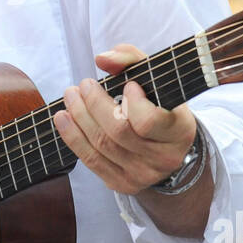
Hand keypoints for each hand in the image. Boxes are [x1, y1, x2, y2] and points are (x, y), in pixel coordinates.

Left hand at [52, 43, 197, 194]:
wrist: (165, 146)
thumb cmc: (158, 104)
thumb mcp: (155, 78)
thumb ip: (131, 59)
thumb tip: (102, 59)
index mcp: (179, 131)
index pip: (149, 121)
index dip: (133, 103)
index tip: (127, 85)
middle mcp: (163, 158)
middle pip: (118, 131)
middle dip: (94, 104)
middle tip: (83, 85)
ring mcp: (142, 174)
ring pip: (102, 145)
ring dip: (79, 117)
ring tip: (70, 97)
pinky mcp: (122, 183)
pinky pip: (91, 161)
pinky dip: (72, 137)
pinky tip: (63, 118)